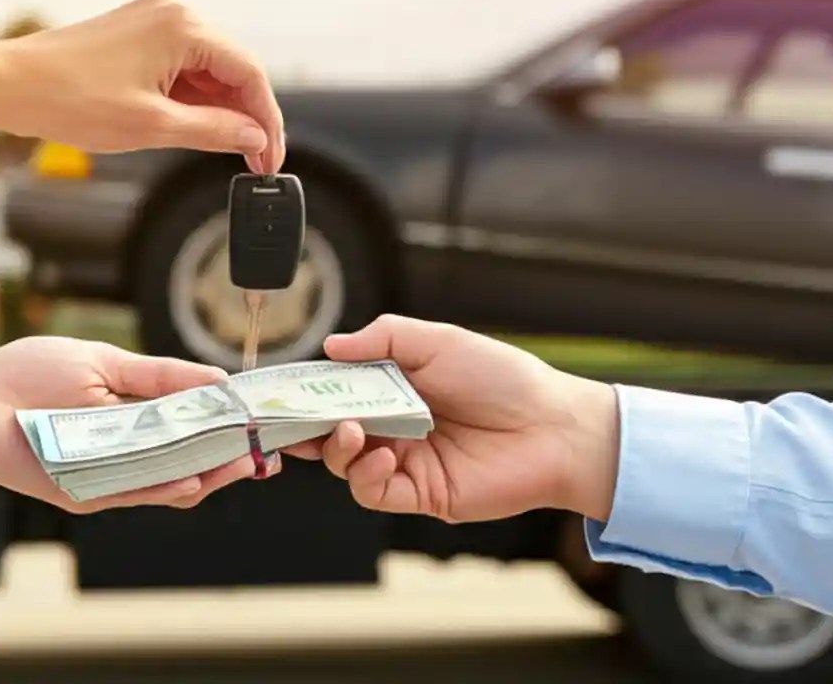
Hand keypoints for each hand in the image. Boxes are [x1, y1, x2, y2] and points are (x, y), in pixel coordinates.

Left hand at [0, 0, 284, 173]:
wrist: (10, 85)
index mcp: (183, 26)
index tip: (270, 157)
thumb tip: (253, 139)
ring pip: (209, 71)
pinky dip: (194, 99)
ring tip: (227, 151)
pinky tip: (198, 128)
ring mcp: (154, 22)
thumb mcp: (153, 126)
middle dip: (247, 117)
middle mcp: (173, 14)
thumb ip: (214, 131)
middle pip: (233, 69)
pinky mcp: (138, 36)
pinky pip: (183, 68)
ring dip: (221, 111)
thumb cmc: (69, 99)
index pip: (249, 73)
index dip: (267, 121)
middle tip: (255, 161)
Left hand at [0, 337, 266, 513]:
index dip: (228, 429)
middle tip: (257, 453)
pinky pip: (131, 495)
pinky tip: (189, 478)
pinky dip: (162, 489)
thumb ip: (161, 377)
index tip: (260, 424)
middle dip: (227, 459)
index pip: (193, 430)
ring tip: (235, 463)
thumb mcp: (106, 364)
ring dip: (205, 475)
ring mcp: (107, 477)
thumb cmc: (26, 375)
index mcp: (134, 420)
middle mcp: (126, 453)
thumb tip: (218, 382)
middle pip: (189, 464)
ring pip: (167, 485)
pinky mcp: (83, 495)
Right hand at [286, 316, 619, 522]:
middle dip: (303, 427)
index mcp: (394, 387)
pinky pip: (373, 490)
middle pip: (329, 431)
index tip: (278, 391)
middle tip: (287, 421)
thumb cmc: (504, 378)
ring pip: (344, 463)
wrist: (554, 427)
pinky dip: (367, 474)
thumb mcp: (438, 341)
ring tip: (352, 431)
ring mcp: (405, 460)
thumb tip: (330, 345)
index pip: (335, 392)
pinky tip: (386, 454)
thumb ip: (382, 339)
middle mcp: (394, 425)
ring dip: (335, 448)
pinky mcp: (420, 493)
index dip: (306, 393)